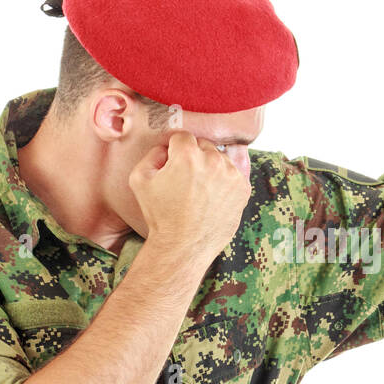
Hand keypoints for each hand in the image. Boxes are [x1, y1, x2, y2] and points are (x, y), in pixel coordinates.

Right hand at [128, 130, 251, 263]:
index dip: (174, 150)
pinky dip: (224, 180)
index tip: (172, 164)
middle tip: (184, 180)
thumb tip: (167, 146)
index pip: (182, 136)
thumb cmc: (160, 215)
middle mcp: (213, 160)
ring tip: (199, 190)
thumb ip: (152, 153)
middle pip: (203, 145)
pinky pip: (233, 173)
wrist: (184, 246)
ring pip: (219, 158)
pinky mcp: (243, 188)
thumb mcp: (139, 179)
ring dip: (210, 167)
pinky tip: (212, 196)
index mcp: (188, 155)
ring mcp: (231, 174)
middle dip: (193, 157)